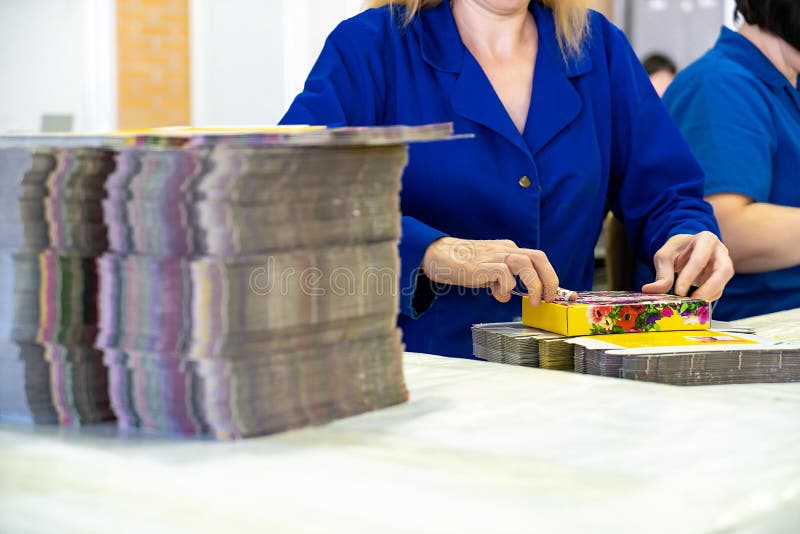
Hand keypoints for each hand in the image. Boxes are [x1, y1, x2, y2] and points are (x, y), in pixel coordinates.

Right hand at [421, 237, 558, 304]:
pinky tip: (499, 295)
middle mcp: (505, 249)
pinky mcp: (482, 265)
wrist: (440, 256)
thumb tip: (508, 296)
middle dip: (548, 279)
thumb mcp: (489, 271)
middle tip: (548, 298)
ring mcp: (494, 256)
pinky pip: (503, 273)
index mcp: (509, 249)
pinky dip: (507, 286)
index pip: (537, 258)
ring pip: (524, 263)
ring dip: (533, 284)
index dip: (549, 275)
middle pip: (537, 257)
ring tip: (532, 301)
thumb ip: (501, 280)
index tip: (551, 294)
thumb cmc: (465, 265)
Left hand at [642, 231, 733, 300]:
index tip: (678, 291)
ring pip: (723, 284)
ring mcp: (724, 266)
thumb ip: (661, 273)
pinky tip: (693, 303)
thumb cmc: (676, 250)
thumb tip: (650, 290)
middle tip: (692, 300)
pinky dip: (706, 299)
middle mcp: (720, 252)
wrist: (686, 250)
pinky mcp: (722, 279)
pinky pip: (718, 291)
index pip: (700, 259)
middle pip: (724, 271)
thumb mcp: (665, 256)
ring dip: (708, 295)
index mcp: (706, 240)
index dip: (689, 276)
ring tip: (691, 304)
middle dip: (708, 288)